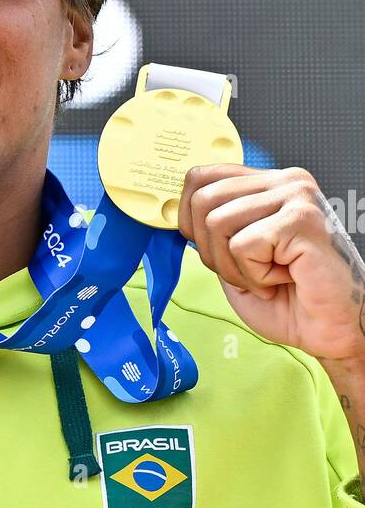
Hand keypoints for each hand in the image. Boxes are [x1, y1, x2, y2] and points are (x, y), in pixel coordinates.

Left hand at [176, 163, 364, 362]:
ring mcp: (296, 196)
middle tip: (248, 272)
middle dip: (212, 251)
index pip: (202, 177)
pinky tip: (283, 278)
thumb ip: (211, 233)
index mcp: (268, 185)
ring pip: (218, 223)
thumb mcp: (235, 260)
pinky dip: (255, 275)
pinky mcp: (301, 219)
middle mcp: (285, 181)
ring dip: (235, 267)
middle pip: (203, 200)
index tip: (209, 248)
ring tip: (268, 277)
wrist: (333, 329)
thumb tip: (175, 215)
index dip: (189, 218)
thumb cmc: (291, 299)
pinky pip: (243, 245)